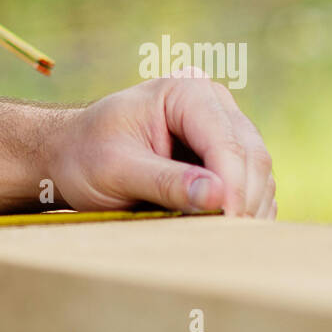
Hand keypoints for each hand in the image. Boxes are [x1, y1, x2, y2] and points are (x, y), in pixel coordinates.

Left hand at [45, 73, 275, 218]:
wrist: (72, 156)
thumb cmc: (86, 155)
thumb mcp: (116, 169)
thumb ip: (164, 181)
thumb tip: (218, 198)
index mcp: (184, 91)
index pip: (224, 139)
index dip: (231, 183)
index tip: (224, 221)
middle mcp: (212, 103)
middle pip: (251, 154)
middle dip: (243, 199)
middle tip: (225, 240)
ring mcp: (223, 129)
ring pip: (259, 173)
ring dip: (247, 209)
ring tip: (218, 239)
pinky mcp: (226, 157)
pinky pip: (254, 186)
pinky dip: (245, 211)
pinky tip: (220, 230)